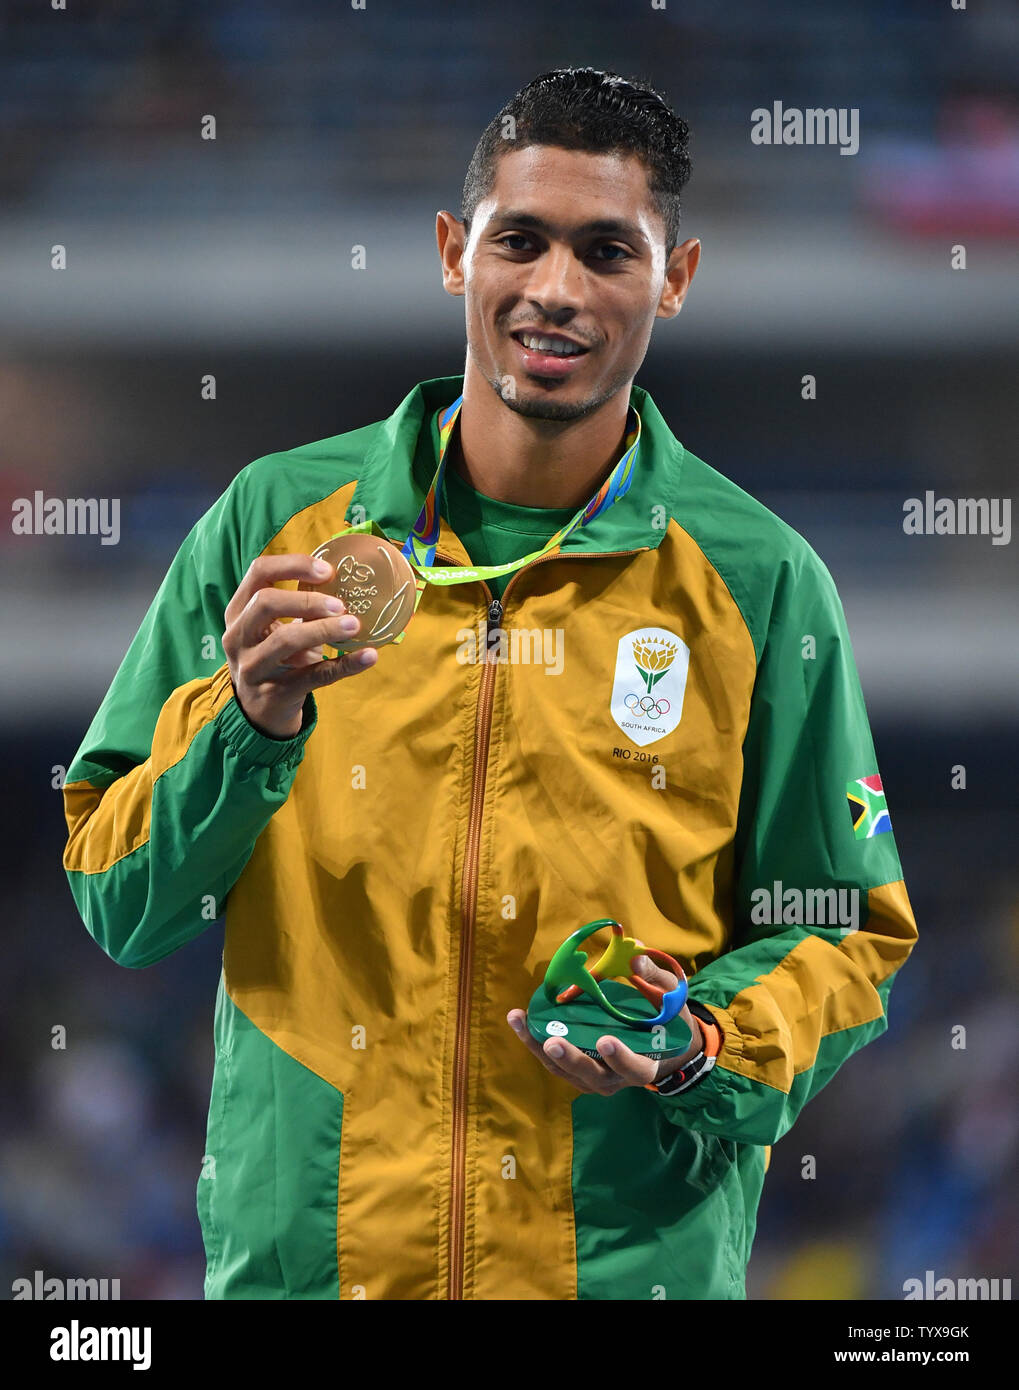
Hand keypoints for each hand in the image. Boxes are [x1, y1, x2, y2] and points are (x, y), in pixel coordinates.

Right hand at [222, 553, 378, 738]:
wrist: (260, 711)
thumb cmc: (274, 657)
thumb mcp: (276, 628)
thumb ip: (300, 605)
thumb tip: (346, 581)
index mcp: (239, 611)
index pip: (259, 572)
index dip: (293, 565)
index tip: (328, 570)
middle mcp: (238, 636)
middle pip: (265, 603)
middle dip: (307, 600)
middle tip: (341, 605)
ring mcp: (252, 667)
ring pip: (284, 641)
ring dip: (324, 629)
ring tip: (354, 626)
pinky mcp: (274, 694)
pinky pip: (313, 676)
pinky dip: (344, 665)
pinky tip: (368, 656)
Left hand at [506, 949, 702, 1095]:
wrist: (662, 1048)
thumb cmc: (667, 1020)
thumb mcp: (669, 998)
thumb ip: (654, 979)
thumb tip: (636, 956)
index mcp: (645, 1064)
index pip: (635, 1067)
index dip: (620, 1057)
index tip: (605, 1040)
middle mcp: (618, 1079)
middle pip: (592, 1076)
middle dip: (571, 1058)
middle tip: (552, 1042)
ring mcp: (595, 1079)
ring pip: (565, 1071)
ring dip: (539, 1048)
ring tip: (519, 1021)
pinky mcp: (578, 1072)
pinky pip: (554, 1062)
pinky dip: (535, 1042)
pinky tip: (519, 1020)